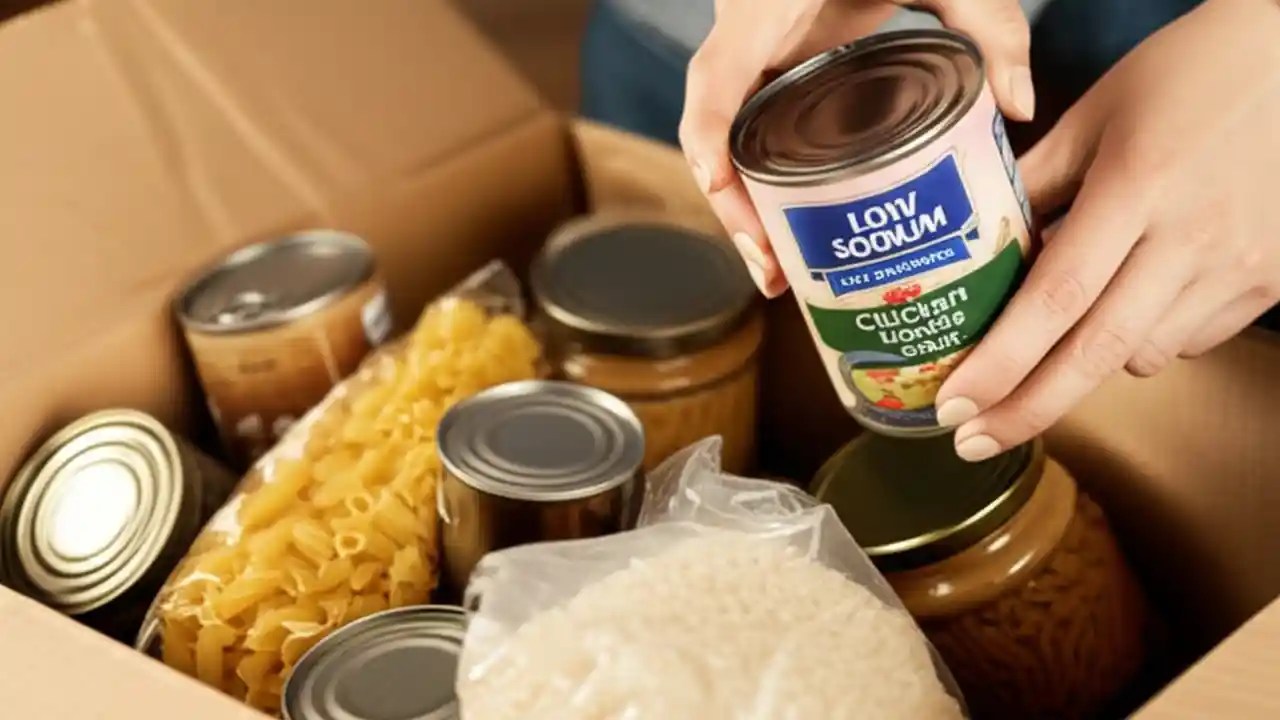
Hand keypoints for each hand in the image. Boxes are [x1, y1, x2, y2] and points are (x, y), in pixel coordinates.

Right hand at [680, 0, 1035, 295]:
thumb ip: (987, 21)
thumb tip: (1018, 108)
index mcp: (766, 6)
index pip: (715, 79)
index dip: (709, 139)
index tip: (721, 191)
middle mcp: (745, 34)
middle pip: (716, 131)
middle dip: (734, 207)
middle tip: (772, 272)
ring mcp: (754, 53)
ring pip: (727, 139)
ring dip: (743, 206)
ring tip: (780, 270)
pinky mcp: (773, 65)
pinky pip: (749, 128)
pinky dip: (761, 180)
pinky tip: (791, 224)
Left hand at [936, 0, 1279, 460]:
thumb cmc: (1190, 73)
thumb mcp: (1097, 112)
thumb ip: (1034, 180)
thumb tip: (976, 240)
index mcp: (1138, 186)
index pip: (1055, 298)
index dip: (1001, 362)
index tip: (955, 402)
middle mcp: (1192, 237)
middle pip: (1095, 353)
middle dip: (1027, 408)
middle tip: (973, 439)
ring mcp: (1240, 265)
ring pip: (1140, 356)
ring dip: (1084, 366)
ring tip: (1048, 350)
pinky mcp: (1272, 282)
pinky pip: (1189, 341)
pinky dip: (1143, 341)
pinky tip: (1127, 306)